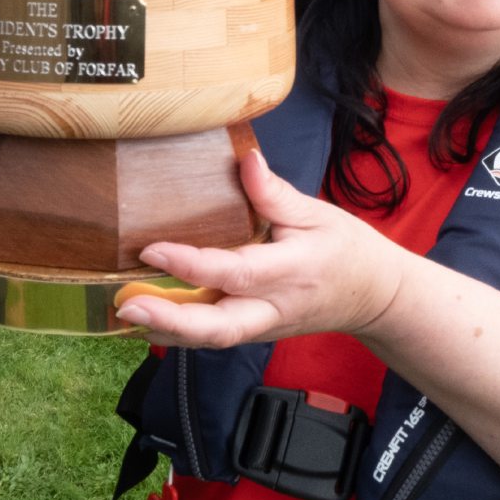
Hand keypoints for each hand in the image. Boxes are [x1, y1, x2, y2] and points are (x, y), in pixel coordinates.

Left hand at [114, 150, 400, 346]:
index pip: (236, 272)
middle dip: (171, 319)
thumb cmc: (347, 251)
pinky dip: (178, 333)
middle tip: (127, 304)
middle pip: (220, 327)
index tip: (152, 249)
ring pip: (212, 340)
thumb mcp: (317, 214)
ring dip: (167, 330)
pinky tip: (146, 319)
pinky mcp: (256, 332)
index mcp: (291, 271)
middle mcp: (274, 306)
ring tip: (124, 313)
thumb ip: (274, 193)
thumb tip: (246, 160)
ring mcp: (264, 326)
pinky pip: (214, 338)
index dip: (192, 264)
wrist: (376, 296)